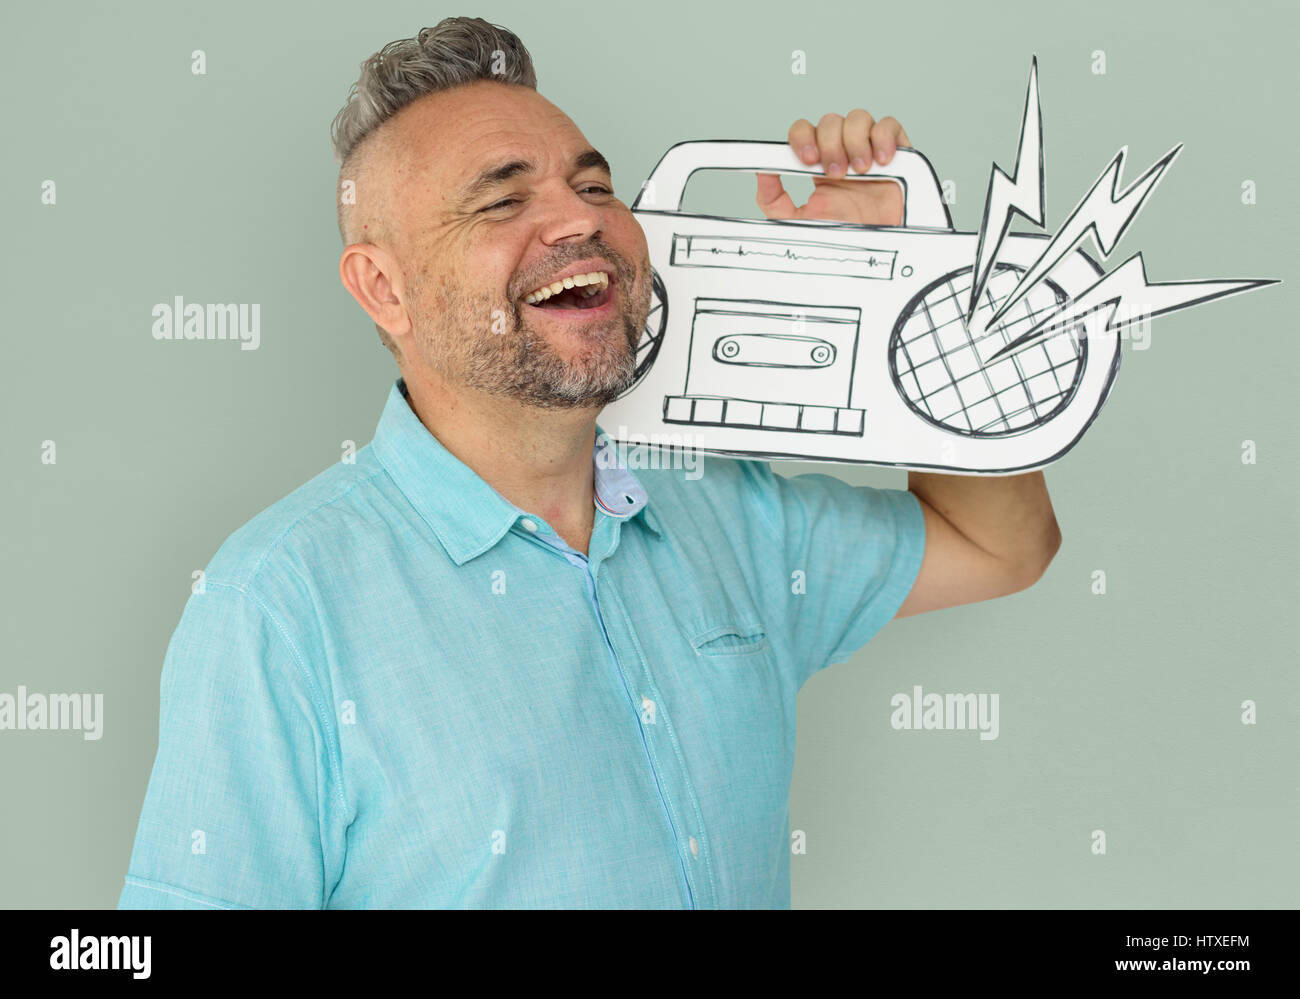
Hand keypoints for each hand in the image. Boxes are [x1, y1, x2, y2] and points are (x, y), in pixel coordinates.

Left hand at [755, 111, 910, 225]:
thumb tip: (761, 171)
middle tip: (836, 174)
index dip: (802, 137)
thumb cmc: (843, 238)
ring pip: (856, 118)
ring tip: (859, 172)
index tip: (806, 160)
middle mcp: (843, 152)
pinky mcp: (896, 151)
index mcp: (819, 166)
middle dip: (829, 145)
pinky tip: (880, 161)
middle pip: (829, 121)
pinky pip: (888, 125)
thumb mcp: (797, 222)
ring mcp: (869, 149)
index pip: (804, 132)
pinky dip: (882, 138)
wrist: (877, 252)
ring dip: (854, 142)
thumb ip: (773, 199)